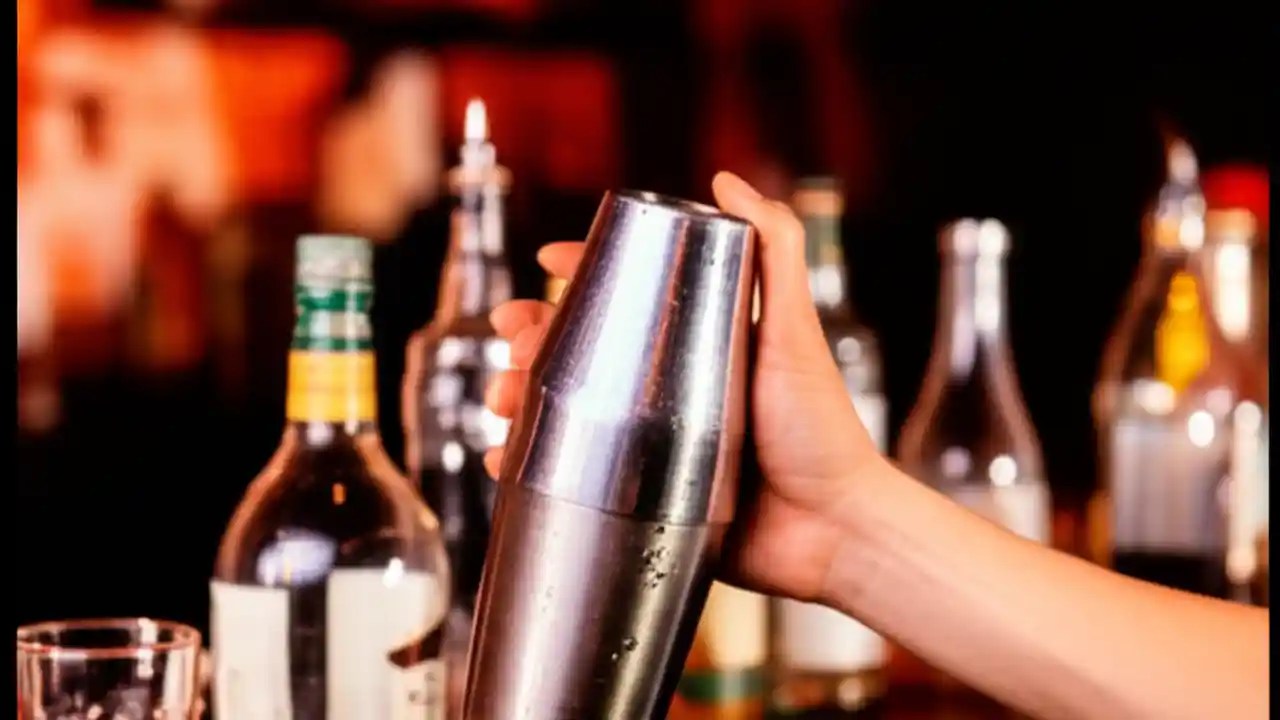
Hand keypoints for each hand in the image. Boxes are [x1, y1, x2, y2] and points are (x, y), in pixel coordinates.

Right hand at [483, 171, 888, 602]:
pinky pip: (574, 475)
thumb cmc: (822, 431)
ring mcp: (654, 445)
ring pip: (567, 411)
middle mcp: (671, 388)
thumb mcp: (797, 333)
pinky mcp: (643, 497)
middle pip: (583, 350)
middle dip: (534, 341)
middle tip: (513, 349)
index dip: (582, 274)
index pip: (629, 293)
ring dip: (521, 399)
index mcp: (700, 343)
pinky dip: (532, 466)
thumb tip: (725, 179)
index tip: (546, 263)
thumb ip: (776, 251)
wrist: (833, 535)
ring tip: (502, 406)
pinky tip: (505, 460)